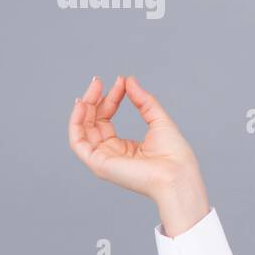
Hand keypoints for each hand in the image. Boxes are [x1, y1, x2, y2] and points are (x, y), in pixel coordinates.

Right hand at [67, 75, 202, 201]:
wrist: (178, 174)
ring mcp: (103, 159)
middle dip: (94, 100)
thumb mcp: (159, 120)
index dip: (111, 98)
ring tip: (93, 88)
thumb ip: (144, 101)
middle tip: (98, 81)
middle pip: (92, 123)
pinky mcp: (98, 164)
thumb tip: (129, 80)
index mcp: (125, 148)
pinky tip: (83, 105)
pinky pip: (78, 141)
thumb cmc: (174, 154)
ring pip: (82, 130)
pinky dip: (76, 122)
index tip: (120, 81)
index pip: (107, 119)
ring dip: (84, 107)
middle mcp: (111, 154)